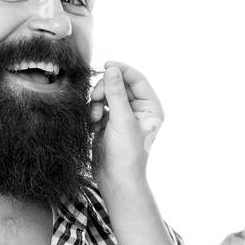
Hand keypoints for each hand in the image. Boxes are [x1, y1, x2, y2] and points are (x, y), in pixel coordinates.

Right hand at [90, 60, 164, 188]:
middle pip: (119, 84)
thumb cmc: (126, 154)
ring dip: (97, 103)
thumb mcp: (121, 120)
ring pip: (107, 95)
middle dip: (105, 90)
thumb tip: (112, 69)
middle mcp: (139, 110)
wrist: (115, 180)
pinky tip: (94, 126)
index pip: (137, 79)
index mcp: (150, 107)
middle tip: (96, 99)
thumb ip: (116, 93)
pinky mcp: (110, 123)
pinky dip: (93, 113)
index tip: (106, 65)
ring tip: (95, 119)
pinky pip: (99, 107)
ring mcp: (124, 116)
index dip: (121, 70)